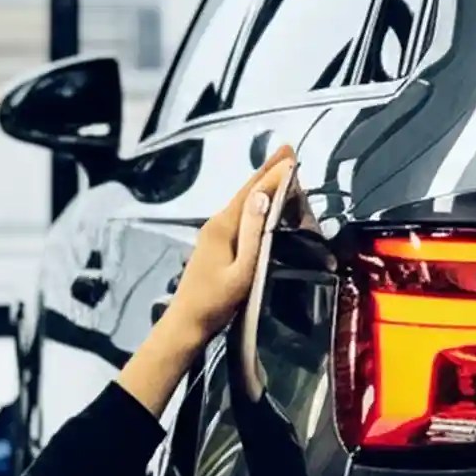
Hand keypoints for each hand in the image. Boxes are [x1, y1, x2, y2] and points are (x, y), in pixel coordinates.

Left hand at [166, 145, 296, 344]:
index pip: (252, 191)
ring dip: (264, 187)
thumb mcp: (242, 269)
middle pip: (246, 193)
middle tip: (288, 154)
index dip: (272, 171)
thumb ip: (253, 233)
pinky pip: (240, 216)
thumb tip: (263, 196)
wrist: (186, 323)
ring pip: (244, 204)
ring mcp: (214, 233)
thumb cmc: (216, 302)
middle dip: (268, 172)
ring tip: (283, 174)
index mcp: (223, 226)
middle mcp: (217, 223)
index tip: (289, 152)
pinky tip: (265, 206)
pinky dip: (257, 205)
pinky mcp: (216, 244)